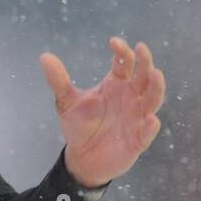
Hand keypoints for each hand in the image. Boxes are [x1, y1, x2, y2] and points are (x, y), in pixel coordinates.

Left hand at [39, 37, 165, 187]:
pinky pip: (147, 132)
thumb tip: (44, 56)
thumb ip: (59, 80)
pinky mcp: (138, 140)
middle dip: (145, 62)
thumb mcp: (66, 102)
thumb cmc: (80, 125)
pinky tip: (150, 120)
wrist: (82, 157)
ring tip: (156, 74)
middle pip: (143, 76)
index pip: (124, 63)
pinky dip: (150, 126)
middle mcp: (131, 97)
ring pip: (152, 100)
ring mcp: (137, 117)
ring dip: (156, 87)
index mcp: (116, 84)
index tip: (113, 42)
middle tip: (141, 48)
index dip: (122, 51)